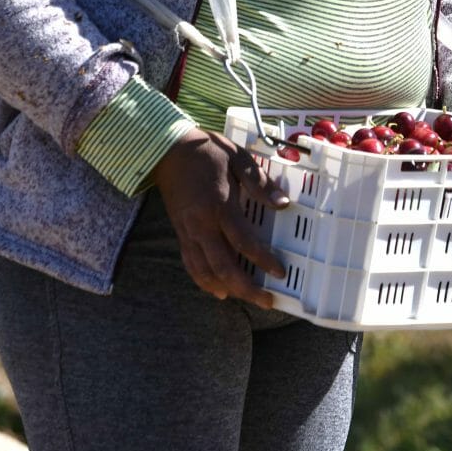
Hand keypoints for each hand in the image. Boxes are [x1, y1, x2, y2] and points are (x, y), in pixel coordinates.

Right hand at [151, 127, 290, 305]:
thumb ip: (260, 183)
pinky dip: (204, 281)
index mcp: (219, 206)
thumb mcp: (238, 159)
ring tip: (247, 299)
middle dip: (246, 288)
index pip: (243, 242)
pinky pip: (191, 264)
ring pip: (205, 271)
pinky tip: (217, 290)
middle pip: (223, 266)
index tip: (279, 272)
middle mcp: (202, 225)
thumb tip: (283, 203)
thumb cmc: (207, 152)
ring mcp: (188, 232)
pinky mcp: (180, 233)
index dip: (263, 260)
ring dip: (227, 289)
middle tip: (267, 300)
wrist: (168, 150)